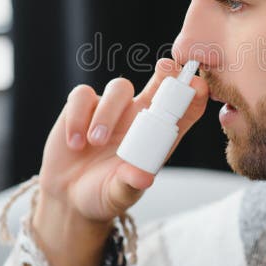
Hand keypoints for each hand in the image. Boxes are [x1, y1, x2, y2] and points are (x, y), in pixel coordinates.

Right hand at [38, 57, 209, 224]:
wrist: (67, 197)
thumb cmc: (103, 193)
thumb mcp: (119, 195)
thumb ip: (129, 184)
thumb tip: (143, 178)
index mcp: (159, 135)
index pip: (184, 110)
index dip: (194, 96)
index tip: (198, 86)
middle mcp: (139, 116)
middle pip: (159, 83)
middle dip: (166, 72)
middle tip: (165, 69)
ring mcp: (112, 108)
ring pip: (119, 88)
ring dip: (108, 112)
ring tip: (95, 142)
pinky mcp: (82, 107)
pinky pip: (83, 96)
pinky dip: (78, 116)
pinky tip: (74, 143)